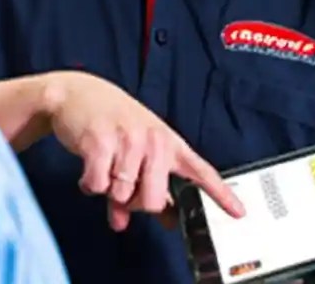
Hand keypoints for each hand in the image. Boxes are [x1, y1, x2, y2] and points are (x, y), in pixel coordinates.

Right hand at [40, 71, 245, 230]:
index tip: (238, 213)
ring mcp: (128, 140)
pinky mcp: (100, 142)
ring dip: (108, 189)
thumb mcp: (138, 148)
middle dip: (134, 202)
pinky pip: (98, 185)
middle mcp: (153, 140)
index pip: (200, 171)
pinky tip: (91, 166)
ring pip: (122, 194)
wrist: (77, 92)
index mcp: (168, 142)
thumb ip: (150, 187)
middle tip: (124, 188)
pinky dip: (90, 184)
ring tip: (105, 167)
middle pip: (154, 200)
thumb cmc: (112, 121)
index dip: (221, 194)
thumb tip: (164, 222)